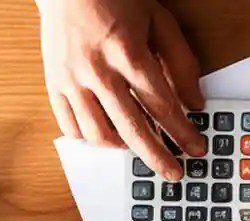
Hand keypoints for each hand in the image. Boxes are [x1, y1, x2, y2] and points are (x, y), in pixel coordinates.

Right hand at [38, 0, 205, 180]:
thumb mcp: (158, 20)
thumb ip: (180, 60)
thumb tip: (194, 101)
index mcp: (127, 52)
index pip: (162, 105)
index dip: (182, 132)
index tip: (195, 148)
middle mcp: (98, 71)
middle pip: (133, 129)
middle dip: (158, 156)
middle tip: (173, 172)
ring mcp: (72, 81)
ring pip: (99, 134)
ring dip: (124, 148)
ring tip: (139, 147)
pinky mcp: (54, 85)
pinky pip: (71, 126)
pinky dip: (91, 138)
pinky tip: (108, 136)